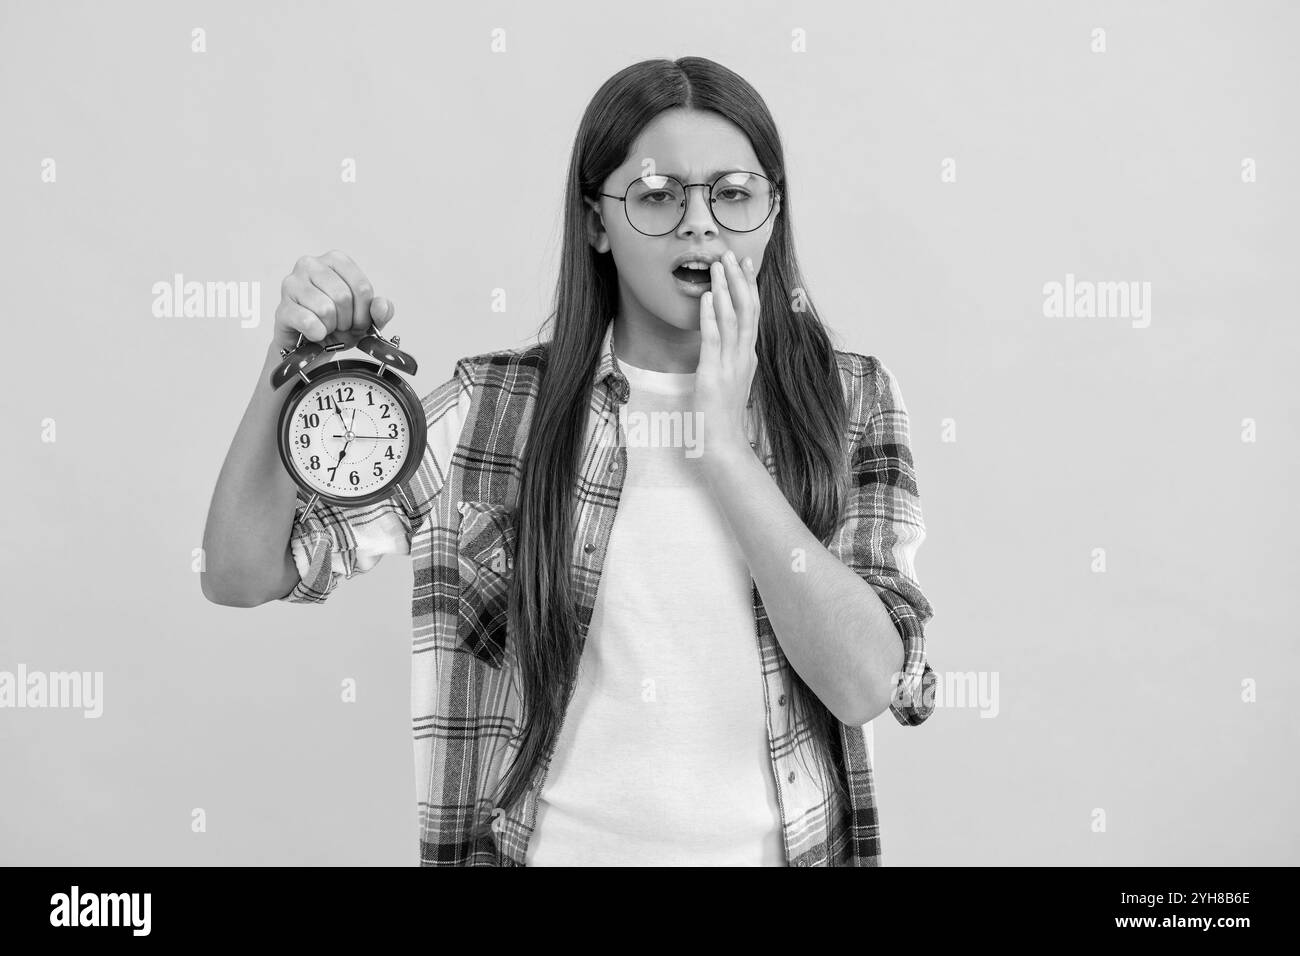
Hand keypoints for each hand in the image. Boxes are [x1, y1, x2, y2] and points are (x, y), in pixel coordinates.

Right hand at [274, 250, 394, 353]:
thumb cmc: (337, 324)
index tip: (358, 320)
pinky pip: (307, 321)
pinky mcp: (282, 307)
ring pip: (325, 308)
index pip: (362, 287)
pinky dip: (317, 333)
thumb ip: (381, 311)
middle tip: (341, 326)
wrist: (311, 346)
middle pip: (343, 296)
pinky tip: (315, 333)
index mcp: (335, 260)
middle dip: (347, 320)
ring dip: (331, 326)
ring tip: (327, 327)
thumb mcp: (367, 317)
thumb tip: (382, 306)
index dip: (364, 312)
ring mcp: (292, 283)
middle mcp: (311, 264)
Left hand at [697, 248, 760, 462]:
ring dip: (724, 291)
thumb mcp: (730, 383)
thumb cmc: (724, 418)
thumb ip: (730, 362)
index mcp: (748, 358)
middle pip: (747, 310)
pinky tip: (705, 297)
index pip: (752, 315)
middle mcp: (743, 357)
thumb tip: (724, 346)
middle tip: (732, 255)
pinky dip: (709, 317)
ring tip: (717, 266)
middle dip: (739, 281)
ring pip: (732, 319)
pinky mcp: (713, 376)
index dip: (749, 288)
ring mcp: (730, 366)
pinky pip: (713, 340)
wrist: (724, 446)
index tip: (746, 265)